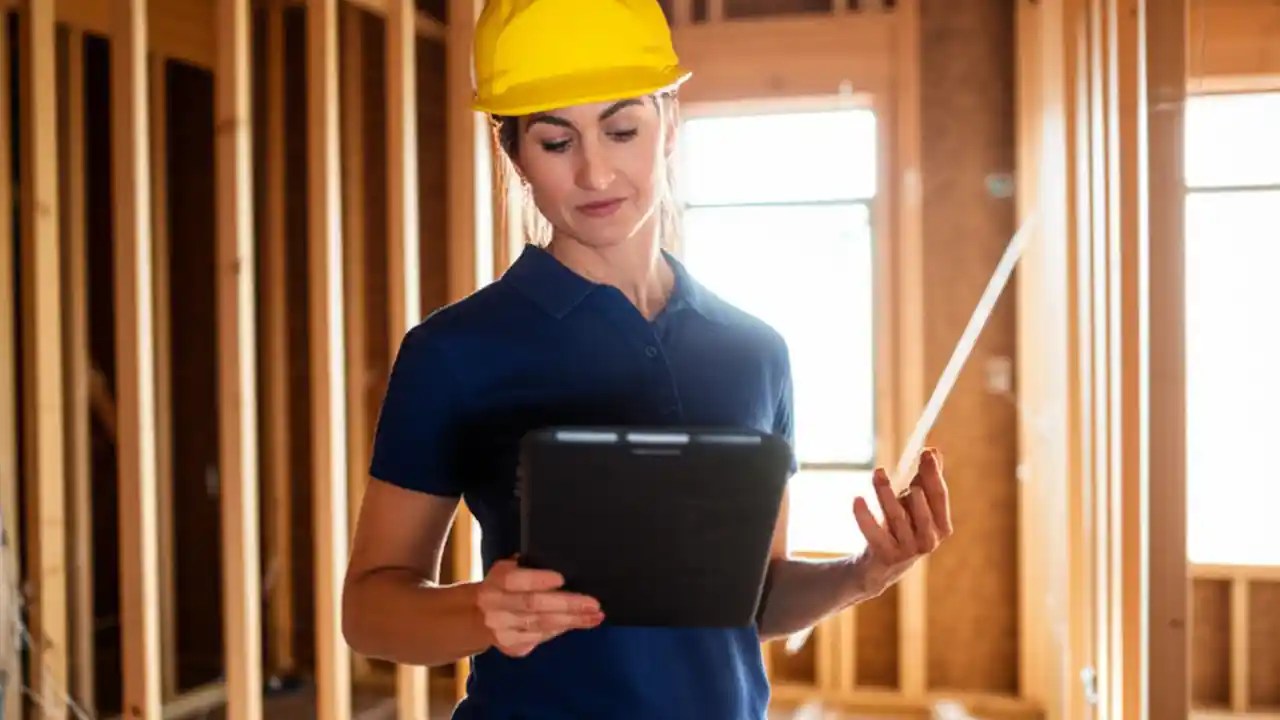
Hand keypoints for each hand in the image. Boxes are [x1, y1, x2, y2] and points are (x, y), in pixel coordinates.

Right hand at [475, 558, 604, 657]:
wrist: (475, 617)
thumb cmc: (502, 587)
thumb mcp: (507, 570)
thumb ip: (528, 567)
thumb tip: (563, 563)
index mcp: (495, 582)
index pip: (515, 581)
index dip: (538, 580)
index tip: (562, 578)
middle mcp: (495, 607)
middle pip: (534, 606)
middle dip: (567, 605)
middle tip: (593, 604)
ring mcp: (502, 630)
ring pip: (541, 625)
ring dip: (572, 621)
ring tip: (594, 616)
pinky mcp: (511, 647)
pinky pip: (541, 637)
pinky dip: (561, 629)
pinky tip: (577, 624)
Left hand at [851, 448, 952, 596]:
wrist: (880, 565)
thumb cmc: (902, 527)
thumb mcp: (915, 503)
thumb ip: (924, 479)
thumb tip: (934, 451)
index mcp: (941, 527)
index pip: (939, 497)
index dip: (933, 474)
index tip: (926, 451)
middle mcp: (929, 541)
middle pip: (922, 508)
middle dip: (918, 484)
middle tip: (911, 464)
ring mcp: (908, 551)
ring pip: (896, 517)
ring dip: (886, 492)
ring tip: (878, 472)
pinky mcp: (886, 556)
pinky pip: (874, 533)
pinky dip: (865, 516)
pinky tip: (857, 499)